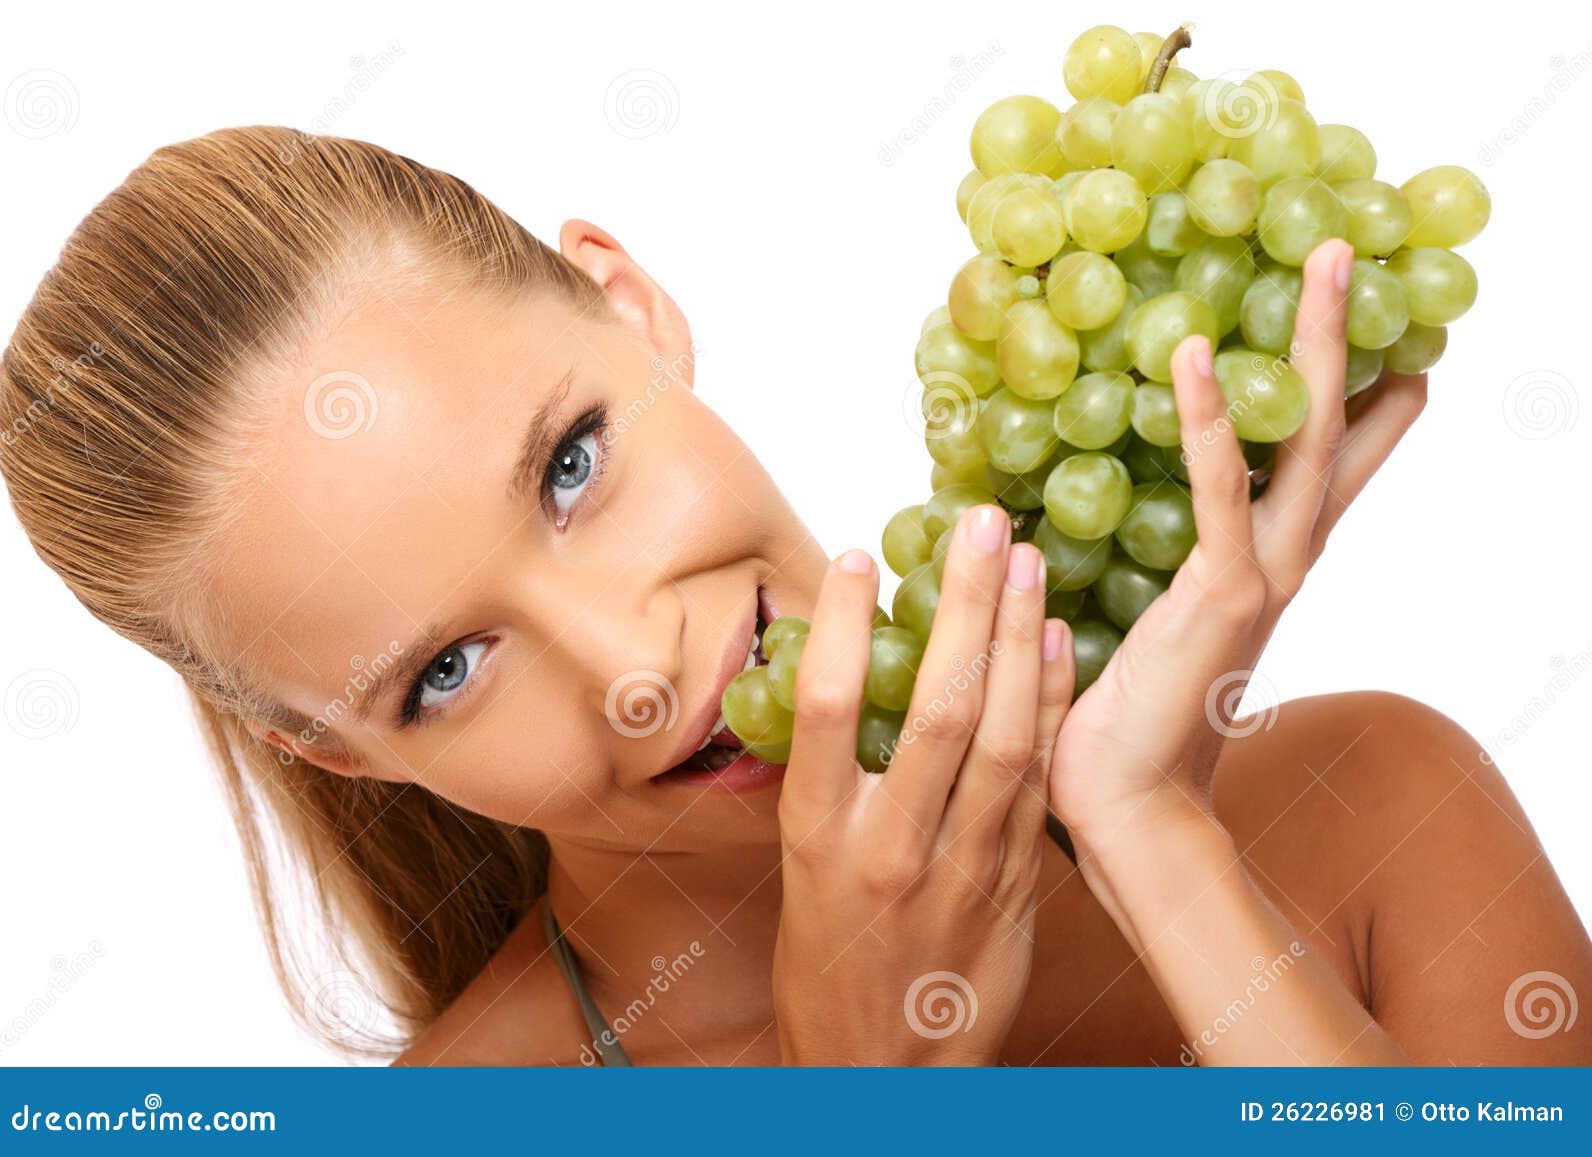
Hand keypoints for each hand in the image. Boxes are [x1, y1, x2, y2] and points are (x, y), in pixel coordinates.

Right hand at [772, 507, 1073, 1064]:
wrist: (884, 1071)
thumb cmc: (829, 960)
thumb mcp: (802, 870)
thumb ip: (831, 781)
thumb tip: (849, 676)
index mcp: (818, 838)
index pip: (831, 711)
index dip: (851, 627)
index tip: (863, 555)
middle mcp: (890, 848)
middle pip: (938, 708)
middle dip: (965, 606)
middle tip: (981, 523)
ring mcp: (962, 868)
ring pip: (1005, 737)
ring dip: (1020, 640)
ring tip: (1028, 560)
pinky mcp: (1013, 883)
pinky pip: (1037, 779)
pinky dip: (1051, 704)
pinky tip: (1056, 642)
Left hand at [1048, 239, 1427, 904]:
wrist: (1125, 807)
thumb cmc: (1119, 719)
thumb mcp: (1135, 616)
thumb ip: (1133, 561)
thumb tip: (1070, 511)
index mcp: (1258, 566)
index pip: (1317, 466)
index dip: (1351, 398)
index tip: (1372, 329)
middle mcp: (1276, 562)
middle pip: (1330, 432)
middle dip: (1349, 341)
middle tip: (1353, 253)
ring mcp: (1258, 577)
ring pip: (1301, 440)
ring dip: (1314, 346)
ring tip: (1325, 259)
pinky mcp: (1219, 595)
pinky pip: (1217, 489)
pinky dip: (1207, 418)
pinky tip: (1191, 352)